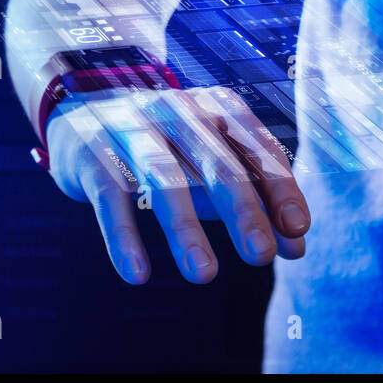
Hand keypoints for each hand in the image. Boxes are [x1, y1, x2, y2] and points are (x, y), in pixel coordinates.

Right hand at [45, 85, 309, 283]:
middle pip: (218, 163)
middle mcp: (178, 110)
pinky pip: (110, 197)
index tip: (298, 228)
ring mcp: (133, 128)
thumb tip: (297, 249)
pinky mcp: (92, 153)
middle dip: (243, 211)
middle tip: (262, 255)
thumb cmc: (168, 146)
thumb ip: (256, 202)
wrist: (84, 111)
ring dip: (186, 229)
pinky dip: (124, 237)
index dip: (281, 186)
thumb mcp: (212, 166)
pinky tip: (138, 274)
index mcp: (217, 107)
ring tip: (204, 274)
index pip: (258, 147)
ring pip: (165, 178)